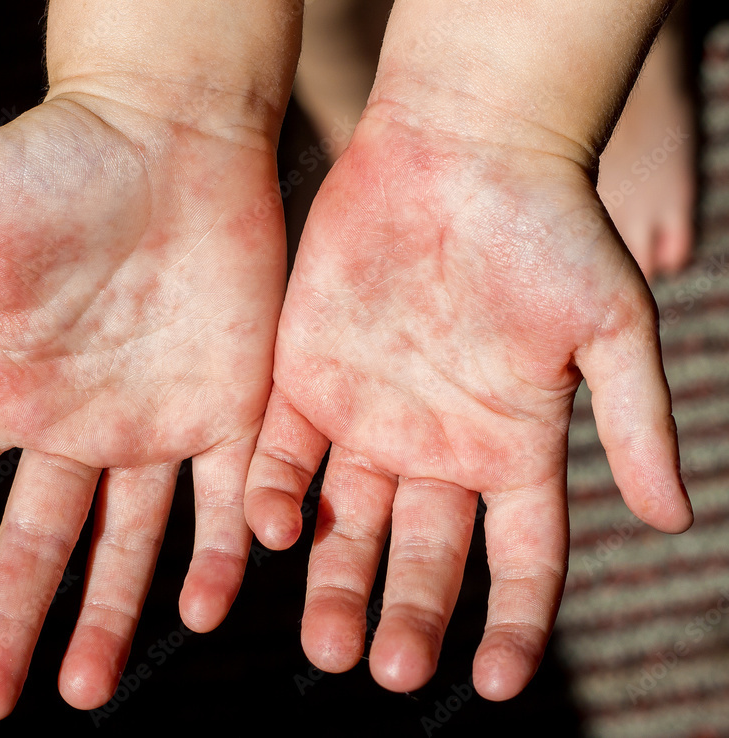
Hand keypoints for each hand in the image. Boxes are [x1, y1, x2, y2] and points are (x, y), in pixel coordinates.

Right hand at [0, 91, 284, 718]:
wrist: (174, 137)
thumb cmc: (67, 158)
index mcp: (12, 386)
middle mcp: (82, 423)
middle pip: (35, 542)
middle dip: (8, 619)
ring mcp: (158, 423)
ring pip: (131, 542)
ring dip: (110, 615)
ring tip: (83, 689)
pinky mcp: (231, 408)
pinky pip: (227, 496)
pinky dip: (220, 552)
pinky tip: (202, 608)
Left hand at [244, 107, 692, 699]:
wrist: (457, 149)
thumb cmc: (547, 230)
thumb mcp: (609, 327)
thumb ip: (635, 424)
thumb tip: (674, 522)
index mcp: (512, 449)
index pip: (520, 563)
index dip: (515, 626)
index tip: (496, 683)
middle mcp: (435, 448)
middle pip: (422, 560)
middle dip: (407, 618)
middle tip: (388, 671)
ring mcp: (365, 419)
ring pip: (345, 525)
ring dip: (332, 583)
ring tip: (327, 644)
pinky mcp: (303, 382)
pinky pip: (283, 457)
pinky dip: (277, 497)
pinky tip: (273, 533)